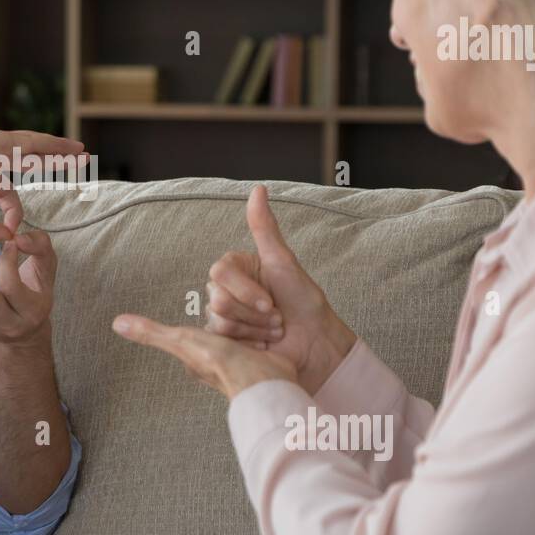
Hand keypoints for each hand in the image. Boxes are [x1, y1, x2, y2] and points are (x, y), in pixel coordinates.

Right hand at [0, 128, 85, 243]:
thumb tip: (6, 236)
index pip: (5, 192)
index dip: (13, 211)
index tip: (11, 229)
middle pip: (29, 163)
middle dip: (50, 166)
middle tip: (72, 168)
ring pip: (36, 150)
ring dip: (60, 153)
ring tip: (82, 154)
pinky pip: (34, 144)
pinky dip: (54, 146)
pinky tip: (71, 149)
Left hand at [112, 314, 296, 400]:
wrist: (263, 381)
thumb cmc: (220, 364)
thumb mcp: (181, 341)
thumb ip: (151, 332)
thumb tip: (116, 322)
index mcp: (194, 355)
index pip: (204, 321)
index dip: (218, 314)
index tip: (224, 318)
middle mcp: (216, 359)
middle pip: (228, 322)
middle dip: (242, 319)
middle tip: (248, 325)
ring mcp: (244, 359)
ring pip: (250, 324)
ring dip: (259, 323)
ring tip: (265, 327)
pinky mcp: (266, 358)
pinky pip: (267, 331)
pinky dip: (271, 327)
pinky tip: (277, 328)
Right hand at [205, 185, 355, 396]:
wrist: (316, 342)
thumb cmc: (303, 301)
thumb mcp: (284, 262)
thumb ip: (265, 227)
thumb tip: (258, 189)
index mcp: (235, 268)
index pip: (219, 273)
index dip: (246, 291)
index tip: (272, 302)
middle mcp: (225, 290)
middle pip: (218, 300)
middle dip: (254, 314)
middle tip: (277, 318)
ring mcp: (222, 317)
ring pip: (220, 323)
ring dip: (255, 330)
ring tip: (274, 330)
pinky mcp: (224, 342)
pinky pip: (222, 343)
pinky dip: (250, 344)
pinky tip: (264, 346)